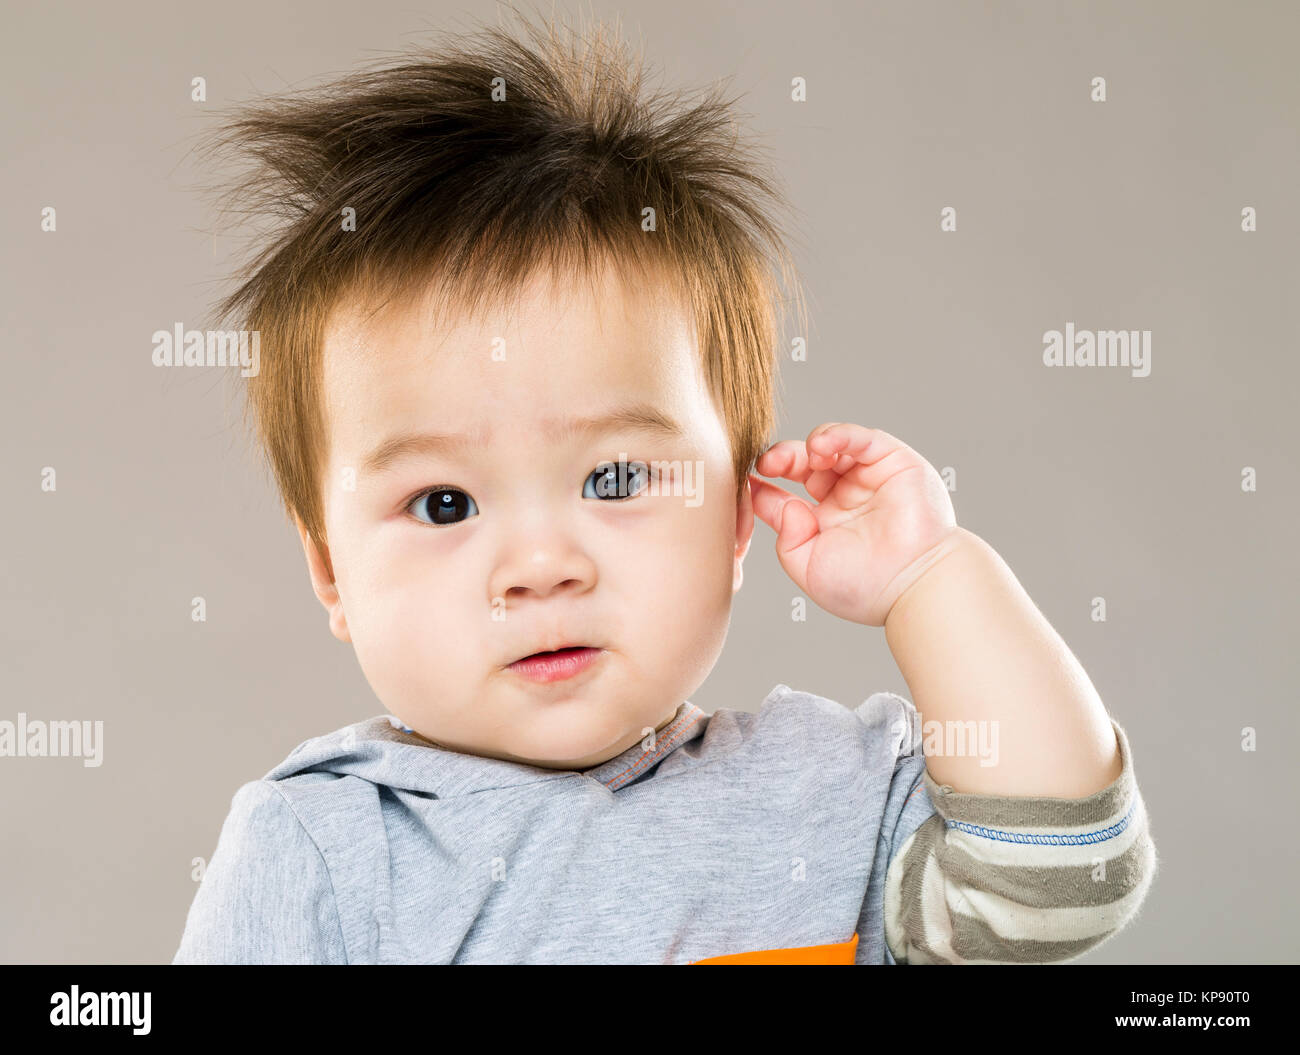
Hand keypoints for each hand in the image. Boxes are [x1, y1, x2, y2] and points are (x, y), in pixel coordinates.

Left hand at [749, 423, 958, 625]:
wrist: (914, 586)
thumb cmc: (864, 586)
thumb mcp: (806, 563)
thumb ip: (784, 531)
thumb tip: (768, 498)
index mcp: (822, 521)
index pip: (785, 492)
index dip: (764, 484)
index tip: (746, 482)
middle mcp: (844, 496)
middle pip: (803, 464)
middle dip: (782, 459)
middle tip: (768, 464)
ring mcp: (868, 477)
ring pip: (830, 446)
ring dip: (809, 447)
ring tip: (802, 459)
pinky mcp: (893, 460)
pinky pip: (861, 437)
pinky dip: (838, 434)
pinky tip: (821, 447)